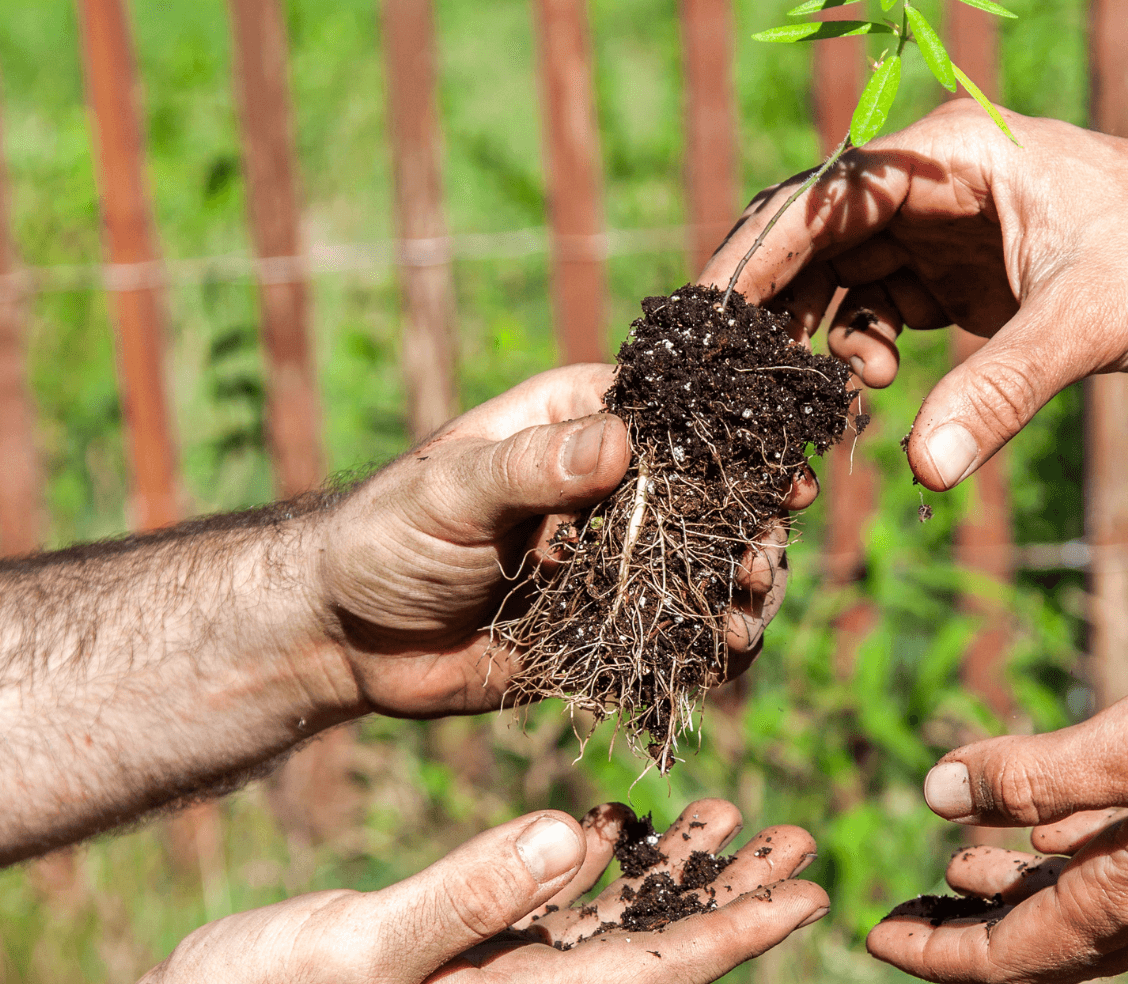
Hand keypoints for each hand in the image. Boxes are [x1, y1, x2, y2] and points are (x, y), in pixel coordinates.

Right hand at [141, 799, 828, 983]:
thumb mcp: (356, 948)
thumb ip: (464, 897)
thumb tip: (573, 841)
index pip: (656, 971)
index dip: (740, 933)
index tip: (812, 892)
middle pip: (658, 947)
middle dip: (733, 897)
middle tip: (801, 839)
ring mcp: (495, 973)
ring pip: (615, 922)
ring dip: (675, 873)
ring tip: (735, 821)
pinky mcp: (462, 951)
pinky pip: (549, 911)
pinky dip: (591, 867)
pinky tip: (614, 824)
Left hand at [312, 364, 815, 719]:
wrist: (347, 635)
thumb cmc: (386, 534)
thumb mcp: (453, 490)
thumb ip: (534, 468)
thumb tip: (620, 441)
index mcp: (578, 423)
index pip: (674, 419)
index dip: (735, 445)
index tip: (780, 477)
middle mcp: (611, 486)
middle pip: (709, 499)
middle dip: (750, 530)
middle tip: (758, 562)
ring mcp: (617, 558)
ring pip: (704, 567)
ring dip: (739, 590)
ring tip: (743, 618)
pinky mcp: (611, 626)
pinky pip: (676, 633)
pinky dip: (708, 647)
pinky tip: (724, 658)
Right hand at [699, 103, 1127, 490]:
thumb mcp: (1088, 318)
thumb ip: (1000, 390)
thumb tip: (924, 471)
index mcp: (948, 153)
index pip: (816, 200)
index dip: (749, 262)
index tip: (701, 330)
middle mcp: (935, 183)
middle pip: (812, 241)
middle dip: (769, 311)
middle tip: (729, 385)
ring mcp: (950, 230)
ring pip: (842, 282)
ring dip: (815, 342)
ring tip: (809, 404)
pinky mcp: (971, 279)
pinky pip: (885, 314)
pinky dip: (864, 354)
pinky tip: (877, 392)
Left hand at [867, 630, 1127, 982]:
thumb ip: (1035, 774)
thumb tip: (933, 795)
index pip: (1009, 954)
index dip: (937, 952)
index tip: (876, 935)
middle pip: (1041, 944)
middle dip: (966, 930)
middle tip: (907, 909)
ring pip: (1087, 914)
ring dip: (1017, 894)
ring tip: (963, 866)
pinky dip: (1074, 869)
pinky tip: (1059, 830)